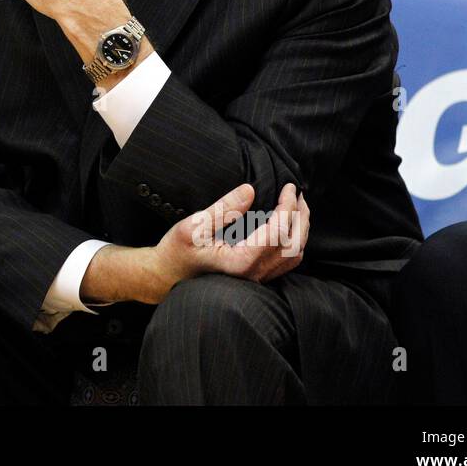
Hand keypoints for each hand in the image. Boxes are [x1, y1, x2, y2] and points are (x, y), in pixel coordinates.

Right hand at [81, 182, 308, 304]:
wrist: (166, 275)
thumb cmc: (176, 250)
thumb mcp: (193, 226)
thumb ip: (222, 209)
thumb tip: (250, 190)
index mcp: (241, 261)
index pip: (279, 231)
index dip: (288, 206)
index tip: (288, 187)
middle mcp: (253, 274)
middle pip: (293, 244)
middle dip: (300, 215)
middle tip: (297, 193)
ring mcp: (256, 279)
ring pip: (294, 255)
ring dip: (300, 229)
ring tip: (297, 206)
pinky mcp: (255, 277)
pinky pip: (286, 262)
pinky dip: (294, 241)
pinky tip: (287, 226)